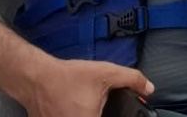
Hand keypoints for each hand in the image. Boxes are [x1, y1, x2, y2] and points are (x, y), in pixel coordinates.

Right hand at [21, 57, 152, 116]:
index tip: (111, 110)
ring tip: (84, 104)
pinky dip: (74, 114)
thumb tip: (149, 88)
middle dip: (103, 113)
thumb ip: (131, 79)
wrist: (37, 78)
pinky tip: (74, 107)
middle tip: (97, 104)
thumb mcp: (106, 73)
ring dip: (87, 113)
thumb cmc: (68, 77)